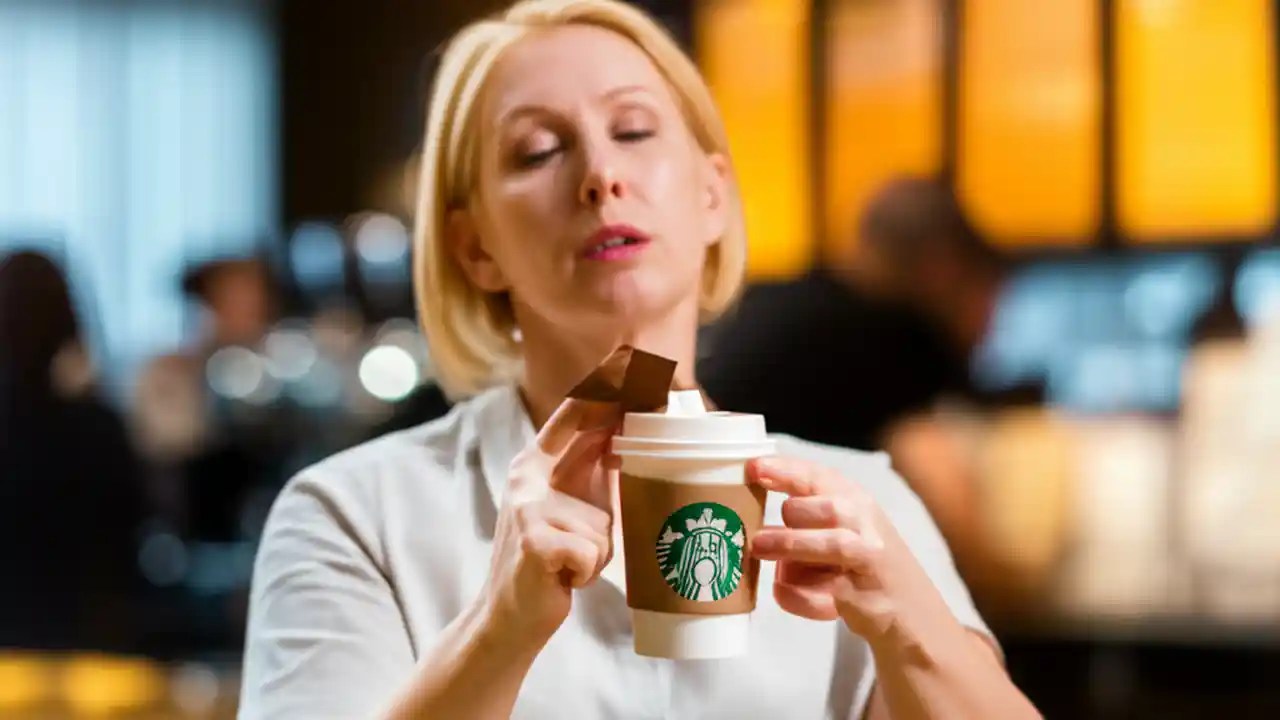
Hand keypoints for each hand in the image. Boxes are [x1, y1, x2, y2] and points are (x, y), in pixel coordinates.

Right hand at [479, 398, 619, 650]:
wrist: (507, 617)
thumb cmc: (550, 560)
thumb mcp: (572, 506)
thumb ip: (592, 469)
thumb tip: (629, 429)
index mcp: (536, 463)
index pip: (574, 413)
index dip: (604, 385)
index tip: (631, 356)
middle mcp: (528, 476)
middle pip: (588, 432)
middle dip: (620, 411)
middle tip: (642, 378)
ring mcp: (527, 507)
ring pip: (603, 522)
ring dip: (600, 550)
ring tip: (573, 561)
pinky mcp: (534, 541)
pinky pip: (592, 552)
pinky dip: (587, 573)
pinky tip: (565, 578)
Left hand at [748, 457, 963, 654]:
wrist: (910, 609)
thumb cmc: (859, 561)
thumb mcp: (840, 525)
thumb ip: (805, 513)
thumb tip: (748, 513)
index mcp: (856, 501)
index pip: (820, 477)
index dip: (785, 470)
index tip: (753, 468)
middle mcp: (866, 527)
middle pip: (830, 508)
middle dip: (792, 514)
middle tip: (758, 531)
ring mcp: (869, 563)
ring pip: (834, 546)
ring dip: (791, 546)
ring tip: (758, 548)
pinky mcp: (865, 599)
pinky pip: (827, 595)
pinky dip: (798, 596)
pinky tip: (779, 591)